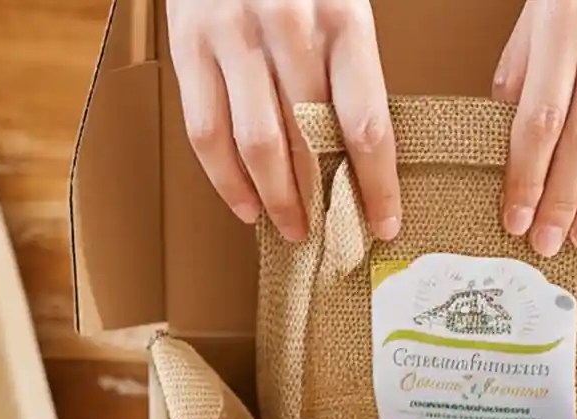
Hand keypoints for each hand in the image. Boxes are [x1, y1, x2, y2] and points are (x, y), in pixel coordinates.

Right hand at [167, 0, 401, 241]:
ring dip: (276, 200)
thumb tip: (363, 155)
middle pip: (310, 140)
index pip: (366, 121)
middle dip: (324, 200)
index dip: (376, 183)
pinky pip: (207, 132)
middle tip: (335, 237)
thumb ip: (352, 68)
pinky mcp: (190, 48)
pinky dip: (226, 180)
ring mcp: (233, 38)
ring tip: (292, 230)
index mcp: (344, 18)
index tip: (386, 223)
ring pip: (256, 144)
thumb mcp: (343, 3)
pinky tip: (245, 206)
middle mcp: (289, 28)